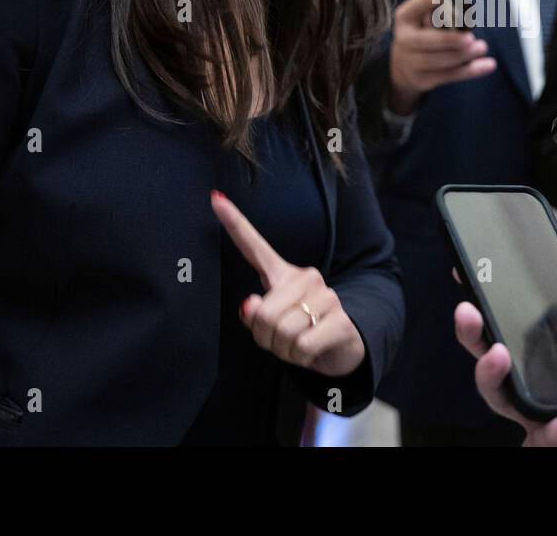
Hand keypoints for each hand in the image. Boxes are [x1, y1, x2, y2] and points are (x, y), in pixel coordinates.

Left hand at [211, 190, 364, 376]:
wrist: (340, 348)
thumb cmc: (299, 333)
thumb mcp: (271, 327)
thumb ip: (255, 316)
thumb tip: (251, 304)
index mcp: (283, 275)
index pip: (255, 247)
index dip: (234, 224)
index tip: (215, 199)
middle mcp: (306, 277)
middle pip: (264, 314)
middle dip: (266, 338)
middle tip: (280, 341)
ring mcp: (326, 296)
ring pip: (283, 332)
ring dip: (284, 350)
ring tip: (297, 345)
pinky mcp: (340, 319)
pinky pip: (302, 345)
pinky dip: (300, 357)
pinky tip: (311, 350)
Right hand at [388, 0, 495, 113]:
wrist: (402, 69)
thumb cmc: (420, 33)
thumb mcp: (420, 17)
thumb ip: (432, 6)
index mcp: (404, 19)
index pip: (412, 9)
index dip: (425, 3)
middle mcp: (404, 41)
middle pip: (426, 42)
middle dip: (449, 39)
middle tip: (469, 37)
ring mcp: (411, 63)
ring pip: (439, 61)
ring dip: (463, 55)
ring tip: (482, 47)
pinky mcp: (423, 80)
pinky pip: (449, 76)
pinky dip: (470, 70)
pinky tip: (488, 65)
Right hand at [452, 258, 556, 445]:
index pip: (515, 327)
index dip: (490, 306)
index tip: (472, 276)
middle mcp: (544, 383)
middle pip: (492, 358)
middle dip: (472, 334)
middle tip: (469, 312)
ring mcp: (544, 416)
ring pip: (498, 396)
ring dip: (490, 374)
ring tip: (500, 356)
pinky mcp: (552, 444)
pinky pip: (538, 438)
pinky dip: (554, 428)